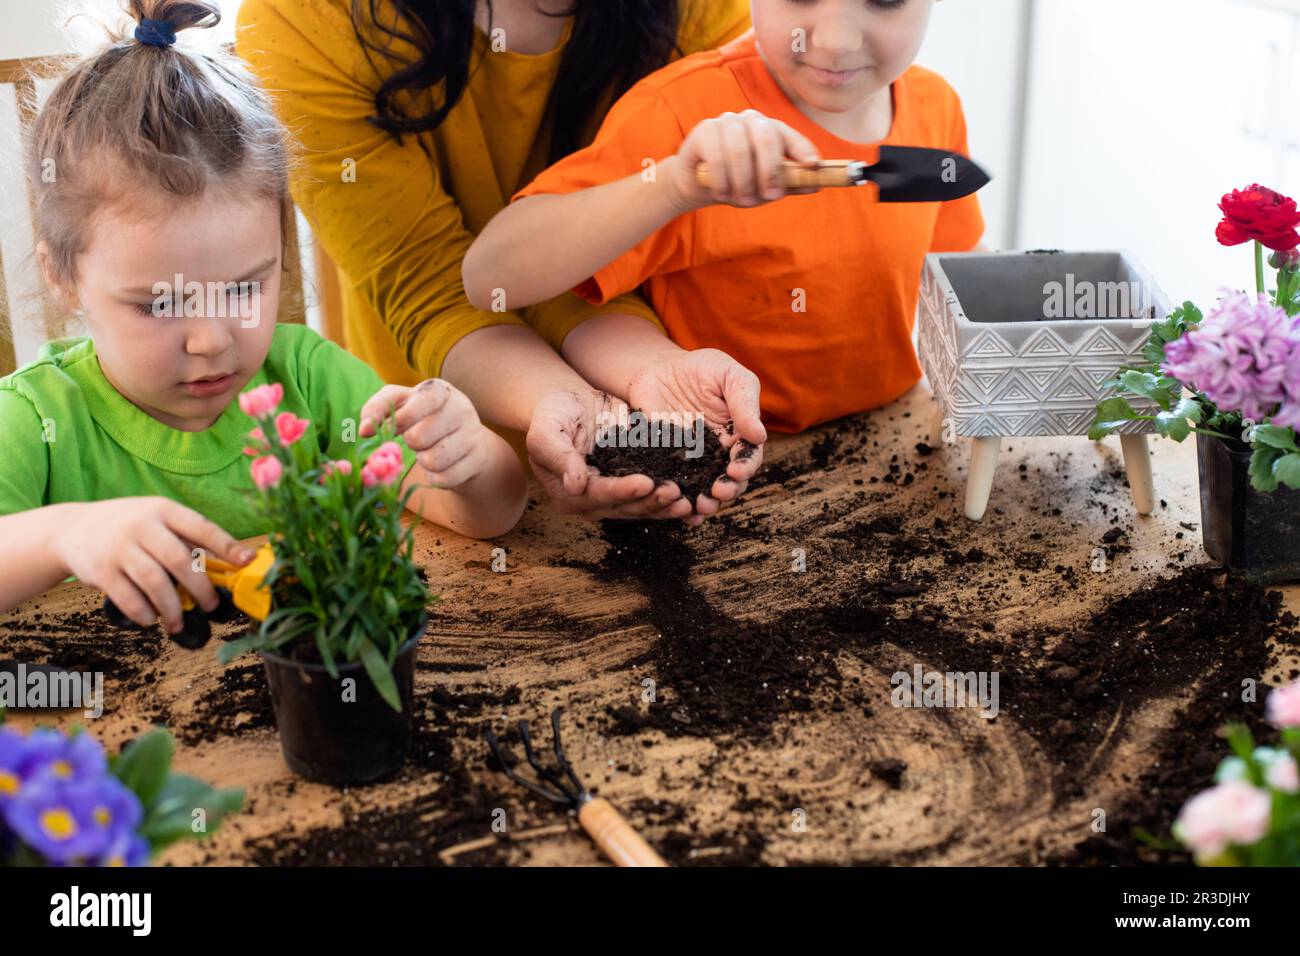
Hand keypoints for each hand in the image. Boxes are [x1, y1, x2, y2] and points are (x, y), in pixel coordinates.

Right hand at [52, 498, 253, 633]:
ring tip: (179, 622)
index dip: (227, 545)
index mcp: (163, 510)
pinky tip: (151, 619)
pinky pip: (130, 599)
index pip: (201, 527)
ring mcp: (120, 547)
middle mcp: (142, 525)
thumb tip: (233, 561)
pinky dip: (145, 614)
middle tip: (212, 606)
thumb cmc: (129, 527)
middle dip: (201, 589)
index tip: (247, 562)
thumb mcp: (157, 519)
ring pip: (155, 583)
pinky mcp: (102, 570)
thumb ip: (188, 537)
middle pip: (180, 561)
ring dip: (173, 608)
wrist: (72, 528)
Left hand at [359, 379, 490, 488]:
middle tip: (417, 440)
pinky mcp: (478, 459)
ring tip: (430, 452)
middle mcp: (461, 408)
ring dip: (424, 462)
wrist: (464, 439)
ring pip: (433, 461)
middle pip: (419, 438)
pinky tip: (443, 466)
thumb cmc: (423, 417)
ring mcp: (473, 434)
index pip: (421, 401)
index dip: (400, 419)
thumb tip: (363, 431)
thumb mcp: (400, 404)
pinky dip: (436, 477)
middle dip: (411, 444)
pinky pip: (445, 478)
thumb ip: (377, 410)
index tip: (391, 430)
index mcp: (440, 390)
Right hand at [527, 388, 695, 520]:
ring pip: (642, 505)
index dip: (622, 491)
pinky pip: (653, 494)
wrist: (570, 402)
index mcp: (568, 493)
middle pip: (624, 506)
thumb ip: (558, 456)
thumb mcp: (546, 431)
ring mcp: (614, 494)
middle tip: (675, 493)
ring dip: (665, 505)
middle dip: (651, 501)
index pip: (597, 495)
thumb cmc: (552, 414)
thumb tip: (574, 484)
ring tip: (688, 501)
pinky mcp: (632, 482)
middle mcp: (592, 500)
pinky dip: (672, 497)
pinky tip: (693, 496)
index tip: (645, 483)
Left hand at [626, 347, 766, 525]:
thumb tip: (760, 436)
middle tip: (717, 492)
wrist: (657, 370)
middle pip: (730, 481)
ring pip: (705, 491)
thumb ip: (744, 402)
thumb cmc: (701, 370)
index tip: (736, 471)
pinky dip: (678, 505)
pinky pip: (676, 490)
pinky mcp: (667, 468)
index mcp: (739, 435)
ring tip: (699, 507)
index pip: (748, 457)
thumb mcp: (727, 375)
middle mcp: (719, 455)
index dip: (745, 467)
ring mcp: (693, 464)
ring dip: (706, 504)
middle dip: (727, 490)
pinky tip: (679, 513)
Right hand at [668, 109, 821, 209]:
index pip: (790, 136)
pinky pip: (717, 157)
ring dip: (743, 182)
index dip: (803, 149)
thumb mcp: (765, 187)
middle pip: (766, 138)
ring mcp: (727, 122)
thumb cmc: (737, 183)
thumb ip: (789, 183)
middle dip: (770, 171)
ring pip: (740, 151)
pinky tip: (721, 193)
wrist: (697, 184)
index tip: (812, 166)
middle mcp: (751, 121)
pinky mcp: (705, 130)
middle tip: (770, 196)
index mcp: (771, 130)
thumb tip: (817, 184)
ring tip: (741, 201)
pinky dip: (722, 181)